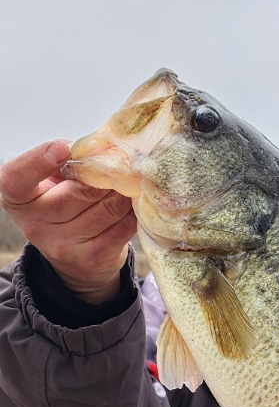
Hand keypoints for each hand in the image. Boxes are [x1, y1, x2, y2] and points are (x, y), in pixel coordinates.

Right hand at [0, 140, 136, 302]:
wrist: (75, 256)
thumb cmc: (64, 204)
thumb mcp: (54, 182)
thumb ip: (69, 161)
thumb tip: (102, 147)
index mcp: (19, 200)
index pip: (17, 180)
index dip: (39, 161)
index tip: (63, 149)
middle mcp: (36, 225)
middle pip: (79, 191)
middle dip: (105, 175)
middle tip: (119, 164)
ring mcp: (64, 246)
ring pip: (107, 208)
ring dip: (124, 192)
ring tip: (127, 183)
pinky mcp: (92, 259)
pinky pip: (123, 227)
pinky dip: (132, 211)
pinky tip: (131, 204)